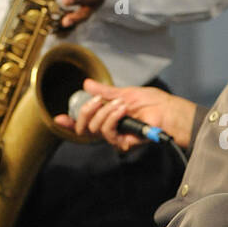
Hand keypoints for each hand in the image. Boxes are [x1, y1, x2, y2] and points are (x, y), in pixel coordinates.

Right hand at [53, 78, 197, 152]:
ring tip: (120, 104)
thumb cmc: (154, 103)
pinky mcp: (123, 142)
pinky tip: (122, 109)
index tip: (58, 118)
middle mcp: (109, 127)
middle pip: (83, 127)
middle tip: (97, 100)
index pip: (85, 121)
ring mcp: (116, 136)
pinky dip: (112, 118)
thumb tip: (87, 84)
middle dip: (85, 111)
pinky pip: (108, 133)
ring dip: (105, 113)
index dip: (70, 121)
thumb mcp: (125, 92)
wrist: (169, 112)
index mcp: (108, 115)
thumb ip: (104, 91)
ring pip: (94, 129)